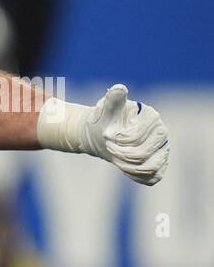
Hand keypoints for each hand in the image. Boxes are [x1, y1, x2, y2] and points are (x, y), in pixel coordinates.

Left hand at [37, 84, 169, 185]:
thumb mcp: (105, 108)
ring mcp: (163, 148)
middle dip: (121, 155)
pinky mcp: (160, 163)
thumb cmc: (105, 119)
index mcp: (151, 117)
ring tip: (115, 159)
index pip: (135, 137)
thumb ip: (113, 99)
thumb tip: (119, 89)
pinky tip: (124, 167)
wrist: (104, 135)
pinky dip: (136, 176)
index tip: (107, 137)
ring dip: (127, 167)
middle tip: (109, 148)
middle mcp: (161, 133)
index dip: (118, 141)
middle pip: (143, 154)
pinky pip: (153, 177)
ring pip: (150, 168)